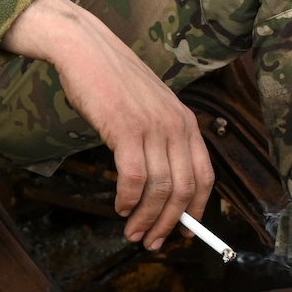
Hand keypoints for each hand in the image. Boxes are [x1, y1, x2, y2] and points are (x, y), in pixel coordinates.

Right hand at [2, 0, 212, 249]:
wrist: (86, 49)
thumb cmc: (111, 79)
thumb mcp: (150, 107)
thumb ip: (160, 137)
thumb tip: (160, 181)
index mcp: (187, 122)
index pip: (205, 177)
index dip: (196, 211)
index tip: (185, 232)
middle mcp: (176, 126)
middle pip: (183, 189)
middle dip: (169, 223)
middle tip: (152, 241)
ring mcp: (153, 127)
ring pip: (159, 188)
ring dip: (147, 218)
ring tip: (133, 232)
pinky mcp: (127, 128)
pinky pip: (134, 177)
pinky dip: (128, 199)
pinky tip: (120, 206)